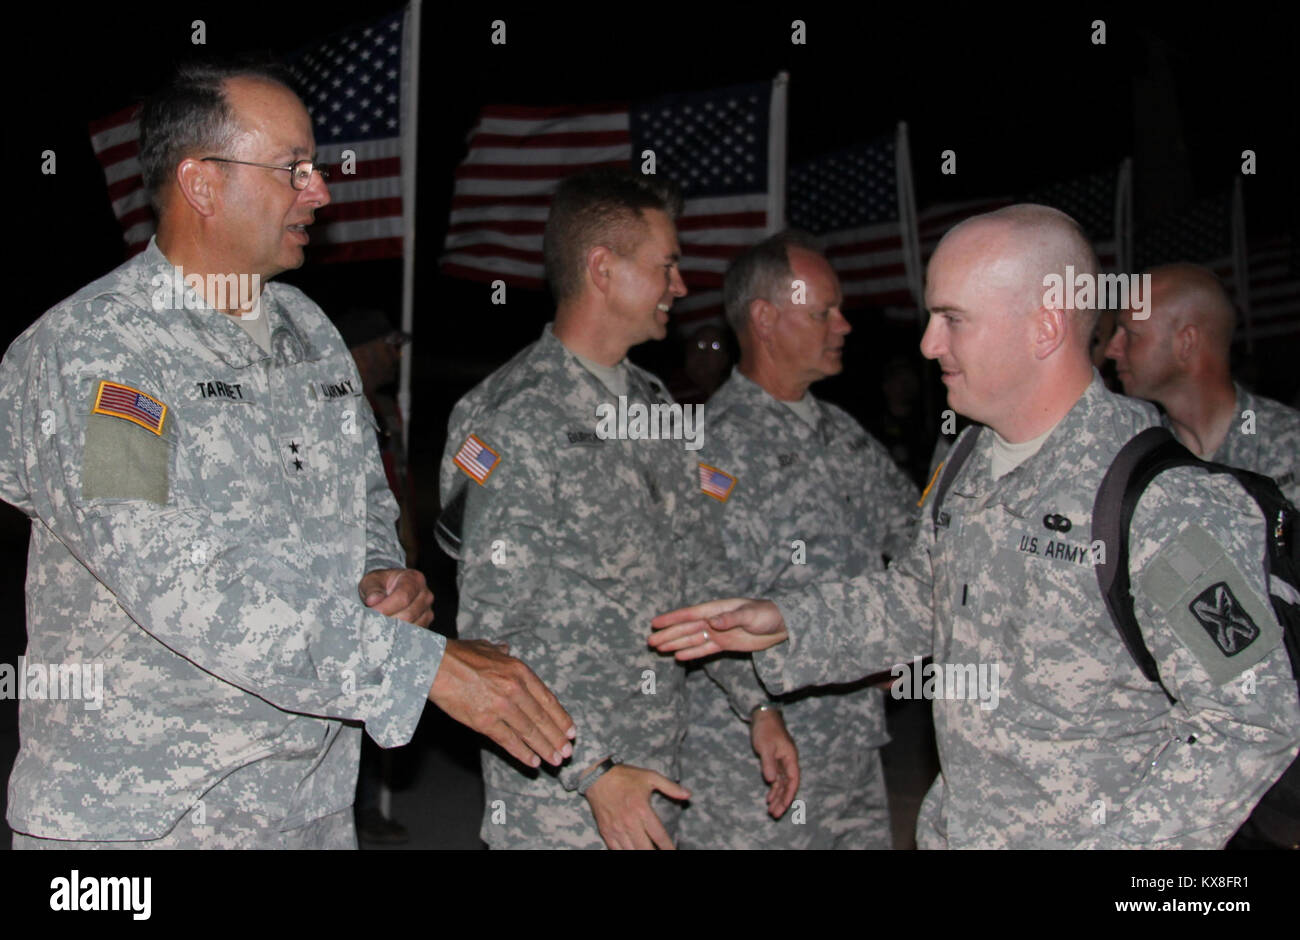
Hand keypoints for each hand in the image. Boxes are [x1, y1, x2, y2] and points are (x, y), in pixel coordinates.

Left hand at [359, 567, 433, 627]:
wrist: (389, 589)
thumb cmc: (381, 584)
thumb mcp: (372, 580)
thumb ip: (372, 589)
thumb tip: (373, 600)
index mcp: (414, 579)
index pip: (403, 597)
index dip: (386, 607)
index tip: (372, 612)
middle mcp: (425, 594)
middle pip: (408, 615)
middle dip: (387, 620)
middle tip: (372, 621)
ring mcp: (427, 610)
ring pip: (411, 627)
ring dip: (392, 629)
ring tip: (378, 623)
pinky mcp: (425, 623)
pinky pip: (412, 633)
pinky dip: (398, 634)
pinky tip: (387, 629)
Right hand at [428, 638, 574, 768]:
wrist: (434, 664)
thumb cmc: (458, 654)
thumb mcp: (486, 647)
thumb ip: (500, 652)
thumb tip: (506, 649)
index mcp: (519, 671)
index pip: (547, 699)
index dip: (560, 717)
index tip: (570, 731)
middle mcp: (514, 689)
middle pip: (542, 718)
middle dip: (557, 738)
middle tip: (567, 752)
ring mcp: (500, 706)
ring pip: (529, 732)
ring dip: (545, 748)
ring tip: (555, 760)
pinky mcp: (484, 721)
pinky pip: (508, 741)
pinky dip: (523, 753)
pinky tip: (533, 762)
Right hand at [584, 763, 690, 849]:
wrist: (598, 777)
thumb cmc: (625, 776)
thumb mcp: (650, 777)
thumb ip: (670, 787)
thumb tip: (688, 794)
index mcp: (642, 810)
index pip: (659, 835)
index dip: (668, 847)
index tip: (673, 851)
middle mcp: (629, 822)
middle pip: (645, 848)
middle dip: (655, 853)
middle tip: (662, 854)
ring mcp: (616, 829)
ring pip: (631, 851)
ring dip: (640, 854)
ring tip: (649, 852)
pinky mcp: (606, 831)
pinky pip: (616, 850)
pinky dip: (625, 853)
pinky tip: (632, 852)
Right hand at [649, 598, 787, 659]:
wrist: (783, 625)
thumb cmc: (767, 614)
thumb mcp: (751, 614)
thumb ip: (731, 618)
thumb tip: (713, 622)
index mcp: (717, 609)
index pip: (690, 614)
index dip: (672, 618)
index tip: (655, 622)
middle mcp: (714, 620)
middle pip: (686, 628)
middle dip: (668, 634)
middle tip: (650, 641)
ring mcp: (719, 632)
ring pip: (692, 639)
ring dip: (675, 643)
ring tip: (658, 648)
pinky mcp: (726, 644)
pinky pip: (704, 649)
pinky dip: (692, 652)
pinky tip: (678, 656)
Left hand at [751, 708, 798, 818]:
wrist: (762, 715)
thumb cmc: (766, 728)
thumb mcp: (765, 746)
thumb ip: (768, 763)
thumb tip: (771, 781)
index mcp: (790, 757)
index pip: (793, 780)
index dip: (789, 794)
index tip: (783, 806)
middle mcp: (788, 761)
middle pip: (788, 785)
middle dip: (782, 800)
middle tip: (775, 814)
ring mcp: (782, 761)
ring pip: (782, 783)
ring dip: (777, 796)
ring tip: (771, 811)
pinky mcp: (775, 760)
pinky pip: (776, 778)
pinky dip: (773, 788)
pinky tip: (768, 797)